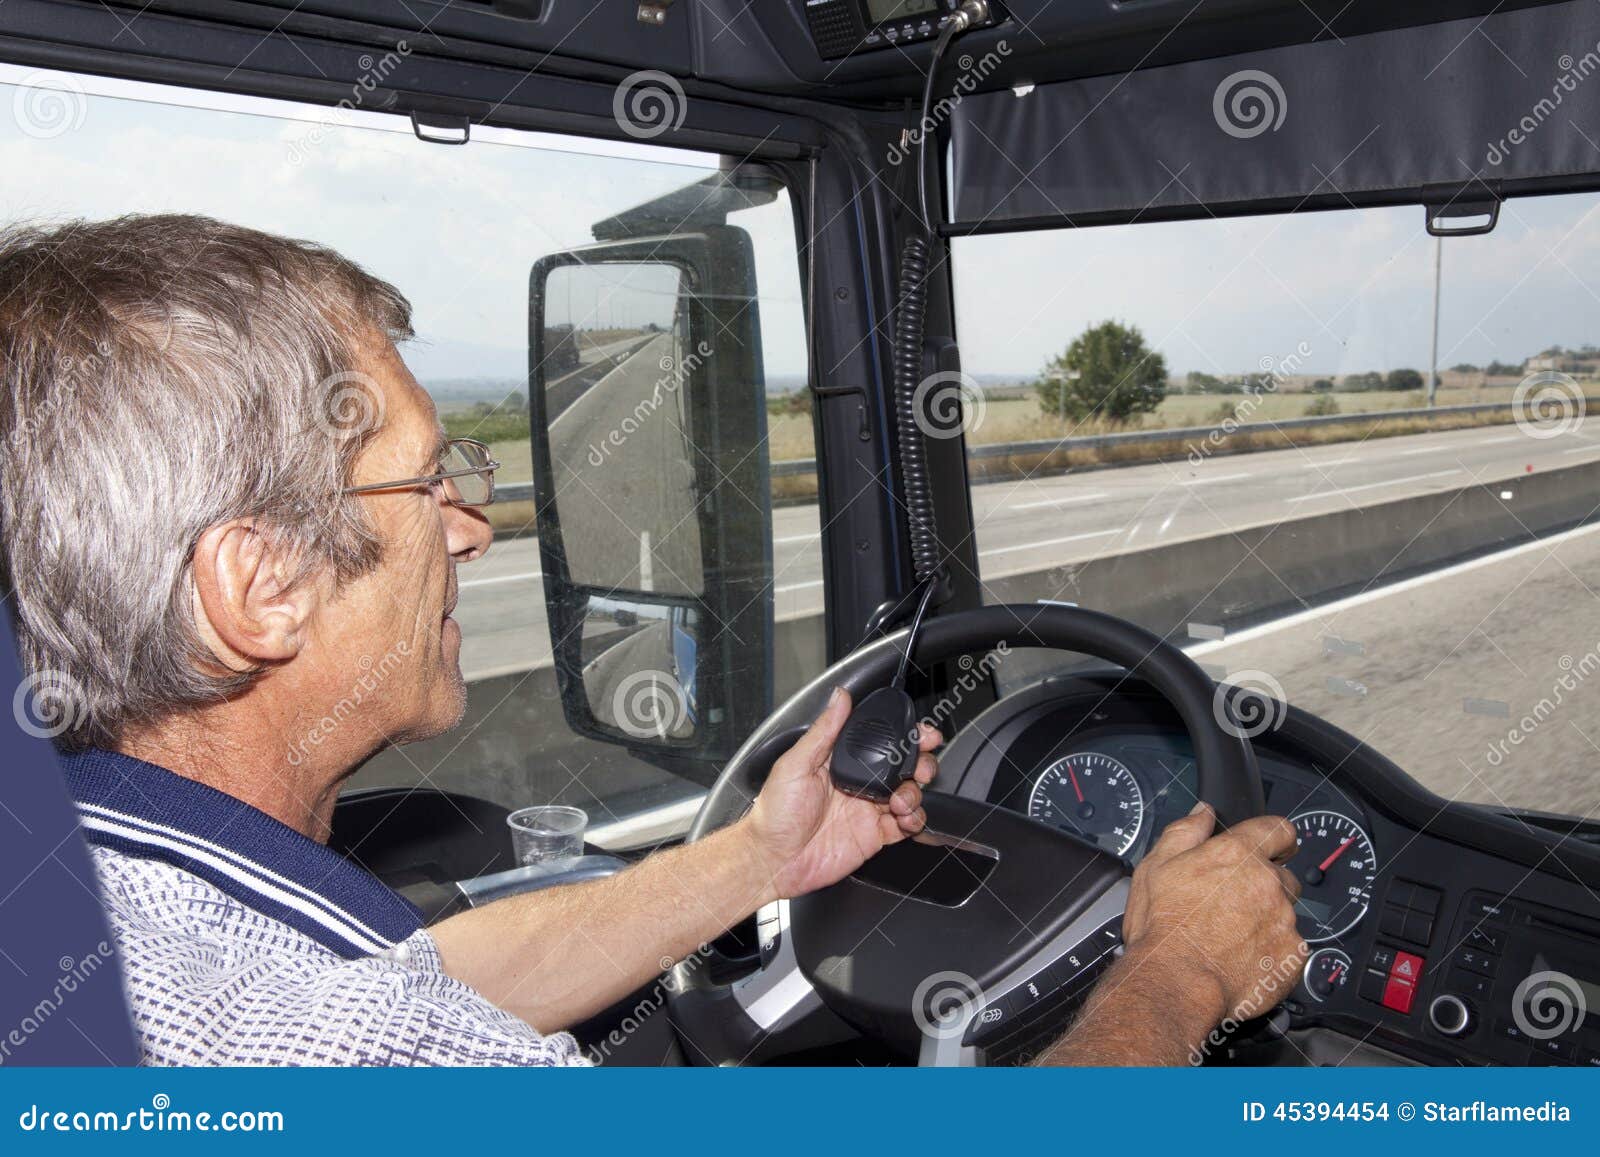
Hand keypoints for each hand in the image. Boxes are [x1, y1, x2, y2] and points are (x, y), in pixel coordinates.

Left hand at [742, 687, 938, 899]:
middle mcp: (858, 782)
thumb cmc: (774, 814)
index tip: (920, 732)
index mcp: (840, 761)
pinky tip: (905, 818)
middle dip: (920, 762)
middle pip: (902, 766)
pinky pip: (906, 824)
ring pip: (909, 793)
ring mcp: (868, 809)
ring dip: (915, 793)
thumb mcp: (795, 764)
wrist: (774, 861)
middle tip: (921, 767)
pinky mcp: (874, 835)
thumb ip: (823, 731)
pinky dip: (915, 820)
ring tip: (901, 800)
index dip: (904, 734)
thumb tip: (839, 697)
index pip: (879, 740)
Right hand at [1120, 804, 1307, 1025]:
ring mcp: (1284, 921)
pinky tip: (1243, 958)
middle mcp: (1268, 883)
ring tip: (1231, 936)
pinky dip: (1272, 951)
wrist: (1176, 982)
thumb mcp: (1156, 866)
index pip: (1278, 829)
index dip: (1274, 836)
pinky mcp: (1292, 956)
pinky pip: (1289, 947)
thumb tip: (1203, 812)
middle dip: (1263, 884)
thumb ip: (1185, 831)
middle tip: (1231, 903)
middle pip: (1281, 875)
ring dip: (1266, 918)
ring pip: (1285, 912)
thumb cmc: (1163, 927)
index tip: (1272, 846)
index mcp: (1238, 855)